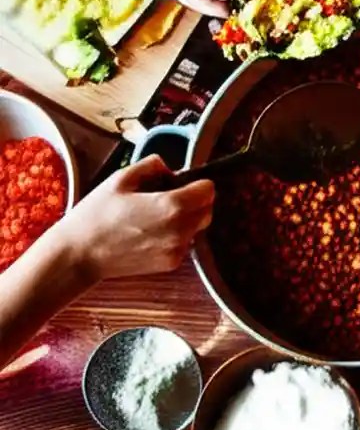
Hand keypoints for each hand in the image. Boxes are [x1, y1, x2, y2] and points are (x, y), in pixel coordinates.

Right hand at [54, 156, 213, 281]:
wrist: (80, 254)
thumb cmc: (96, 214)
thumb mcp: (119, 179)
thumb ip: (150, 166)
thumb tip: (167, 167)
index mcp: (171, 205)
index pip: (208, 191)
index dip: (197, 183)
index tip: (181, 182)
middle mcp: (181, 230)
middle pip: (207, 211)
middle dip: (196, 201)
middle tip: (170, 196)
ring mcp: (178, 249)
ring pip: (197, 228)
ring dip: (187, 219)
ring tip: (156, 215)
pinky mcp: (171, 264)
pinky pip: (185, 244)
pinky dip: (177, 235)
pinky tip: (151, 232)